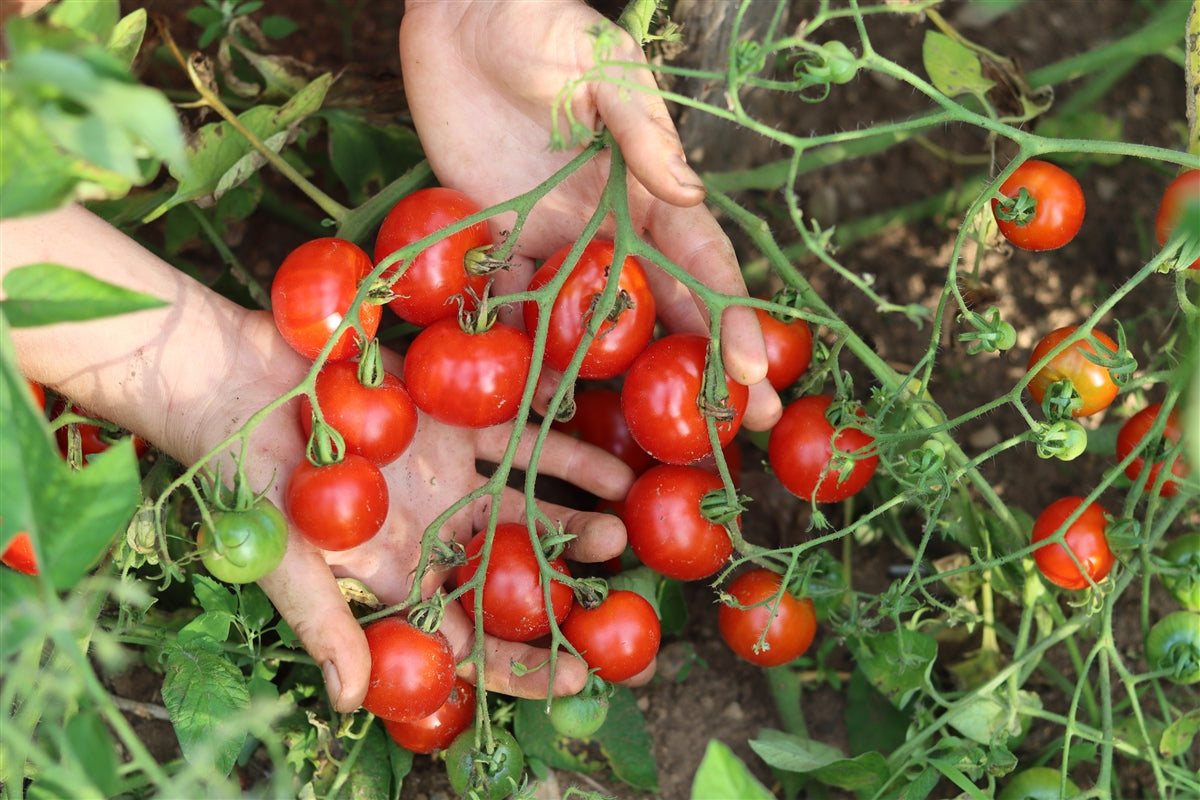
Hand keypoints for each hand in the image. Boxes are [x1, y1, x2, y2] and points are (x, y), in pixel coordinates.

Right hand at [3, 205, 636, 713]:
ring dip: (573, 511)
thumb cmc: (245, 478)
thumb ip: (323, 623)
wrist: (230, 381)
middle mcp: (431, 528)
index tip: (576, 676)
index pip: (466, 634)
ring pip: (524, 502)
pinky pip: (516, 433)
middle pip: (509, 569)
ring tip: (623, 520)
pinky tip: (606, 458)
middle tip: (616, 590)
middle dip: (560, 584)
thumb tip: (353, 702)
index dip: (517, 660)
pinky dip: (558, 445)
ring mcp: (445, 472)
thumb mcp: (279, 556)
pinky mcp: (449, 417)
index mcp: (396, 573)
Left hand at [400, 0, 781, 429]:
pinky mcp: (500, 235)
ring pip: (592, 319)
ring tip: (635, 438)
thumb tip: (689, 197)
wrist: (462, 12)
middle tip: (738, 431)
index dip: (733, 318)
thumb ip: (644, 133)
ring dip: (613, 375)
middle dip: (702, 368)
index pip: (703, 261)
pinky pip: (515, 300)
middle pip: (663, 306)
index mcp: (650, 184)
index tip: (759, 372)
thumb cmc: (544, 26)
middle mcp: (611, 222)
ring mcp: (557, 235)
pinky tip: (536, 393)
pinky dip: (525, 343)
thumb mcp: (604, 69)